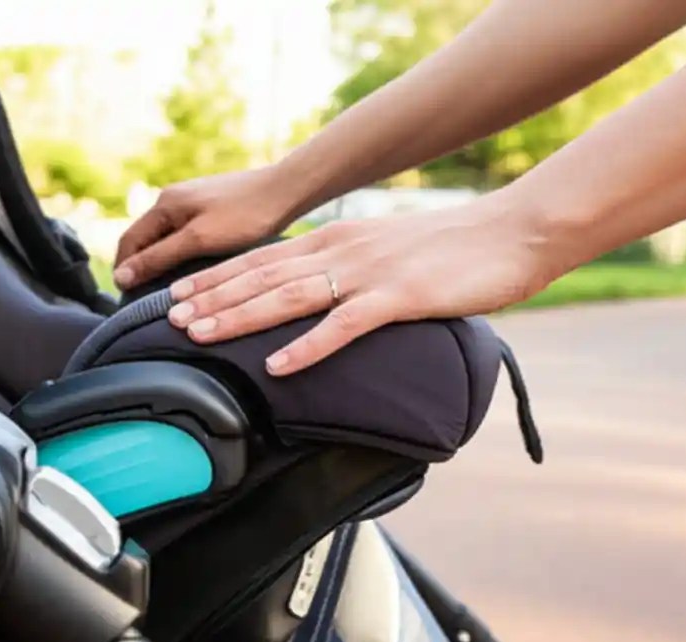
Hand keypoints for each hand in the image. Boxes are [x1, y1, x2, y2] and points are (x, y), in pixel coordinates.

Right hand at [113, 167, 301, 289]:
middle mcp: (172, 199)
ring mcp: (191, 201)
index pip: (128, 242)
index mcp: (164, 204)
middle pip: (144, 240)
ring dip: (160, 263)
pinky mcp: (210, 207)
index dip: (124, 272)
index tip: (127, 302)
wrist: (286, 191)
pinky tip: (191, 271)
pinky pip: (183, 234)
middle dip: (140, 269)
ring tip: (166, 292)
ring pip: (164, 238)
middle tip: (145, 302)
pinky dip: (179, 254)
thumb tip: (120, 277)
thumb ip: (158, 258)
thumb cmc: (244, 217)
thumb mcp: (197, 241)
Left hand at [164, 196, 556, 375]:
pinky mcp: (401, 297)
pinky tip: (277, 366)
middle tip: (169, 319)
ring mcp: (369, 273)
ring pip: (289, 298)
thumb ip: (351, 268)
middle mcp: (342, 251)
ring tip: (200, 336)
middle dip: (212, 298)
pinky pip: (344, 326)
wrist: (515, 230)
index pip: (262, 259)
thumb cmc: (455, 247)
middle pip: (263, 277)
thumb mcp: (387, 249)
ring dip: (240, 318)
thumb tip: (321, 293)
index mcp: (337, 239)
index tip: (177, 294)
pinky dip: (308, 347)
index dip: (217, 276)